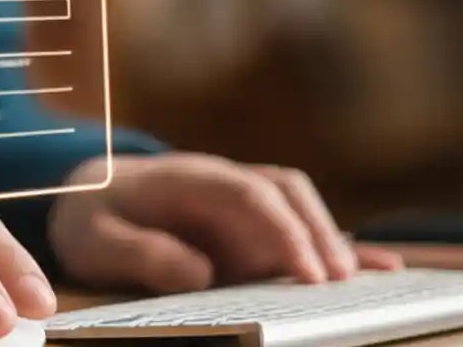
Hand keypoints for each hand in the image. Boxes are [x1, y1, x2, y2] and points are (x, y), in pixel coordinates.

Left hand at [49, 153, 402, 292]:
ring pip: (300, 209)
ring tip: (361, 284)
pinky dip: (336, 248)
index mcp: (189, 178)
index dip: (281, 229)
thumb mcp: (96, 238)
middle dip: (317, 234)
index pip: (248, 195)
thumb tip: (200, 273)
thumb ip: (141, 252)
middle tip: (337, 283)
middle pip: (286, 194)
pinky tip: (377, 269)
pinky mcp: (247, 228)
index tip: (305, 270)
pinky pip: (297, 231)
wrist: (85, 197)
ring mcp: (240, 204)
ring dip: (331, 242)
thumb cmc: (91, 216)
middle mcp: (224, 183)